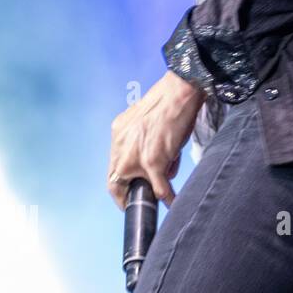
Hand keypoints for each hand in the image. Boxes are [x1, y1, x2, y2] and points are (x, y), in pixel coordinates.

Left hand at [107, 71, 205, 209]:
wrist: (180, 91)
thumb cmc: (169, 100)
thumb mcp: (144, 120)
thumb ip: (141, 140)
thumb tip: (154, 160)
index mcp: (118, 134)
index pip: (112, 165)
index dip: (119, 182)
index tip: (127, 190)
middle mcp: (121, 146)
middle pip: (115, 182)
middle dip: (125, 196)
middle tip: (138, 202)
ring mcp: (136, 157)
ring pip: (140, 185)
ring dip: (154, 187)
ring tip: (169, 175)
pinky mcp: (153, 162)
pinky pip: (160, 188)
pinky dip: (167, 197)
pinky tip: (173, 200)